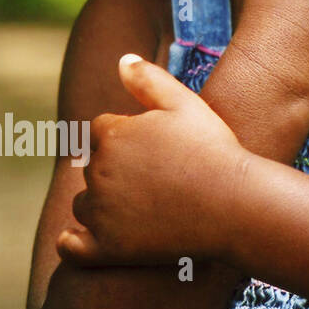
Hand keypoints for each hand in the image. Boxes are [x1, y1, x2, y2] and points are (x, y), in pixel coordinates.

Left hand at [58, 54, 250, 265]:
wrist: (236, 204)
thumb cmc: (214, 150)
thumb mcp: (187, 104)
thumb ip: (149, 80)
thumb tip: (122, 60)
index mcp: (113, 135)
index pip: (102, 131)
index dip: (127, 136)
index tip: (157, 146)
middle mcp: (99, 173)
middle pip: (93, 166)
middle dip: (117, 168)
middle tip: (158, 174)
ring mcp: (101, 213)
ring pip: (85, 202)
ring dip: (101, 201)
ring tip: (145, 203)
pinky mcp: (108, 248)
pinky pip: (72, 247)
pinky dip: (73, 242)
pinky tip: (81, 237)